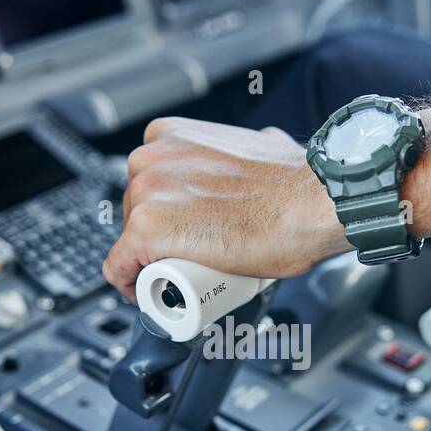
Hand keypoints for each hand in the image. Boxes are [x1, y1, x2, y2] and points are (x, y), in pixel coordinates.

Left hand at [102, 117, 345, 300]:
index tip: (180, 238)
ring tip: (181, 280)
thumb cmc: (295, 184)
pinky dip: (128, 284)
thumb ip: (254, 143)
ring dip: (148, 264)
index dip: (164, 217)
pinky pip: (120, 267)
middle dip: (157, 241)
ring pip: (130, 243)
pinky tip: (144, 294)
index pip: (148, 186)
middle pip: (135, 213)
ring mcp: (145, 192)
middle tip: (188, 262)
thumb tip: (262, 149)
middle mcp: (151, 157)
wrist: (311, 203)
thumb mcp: (263, 145)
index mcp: (170, 136)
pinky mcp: (146, 228)